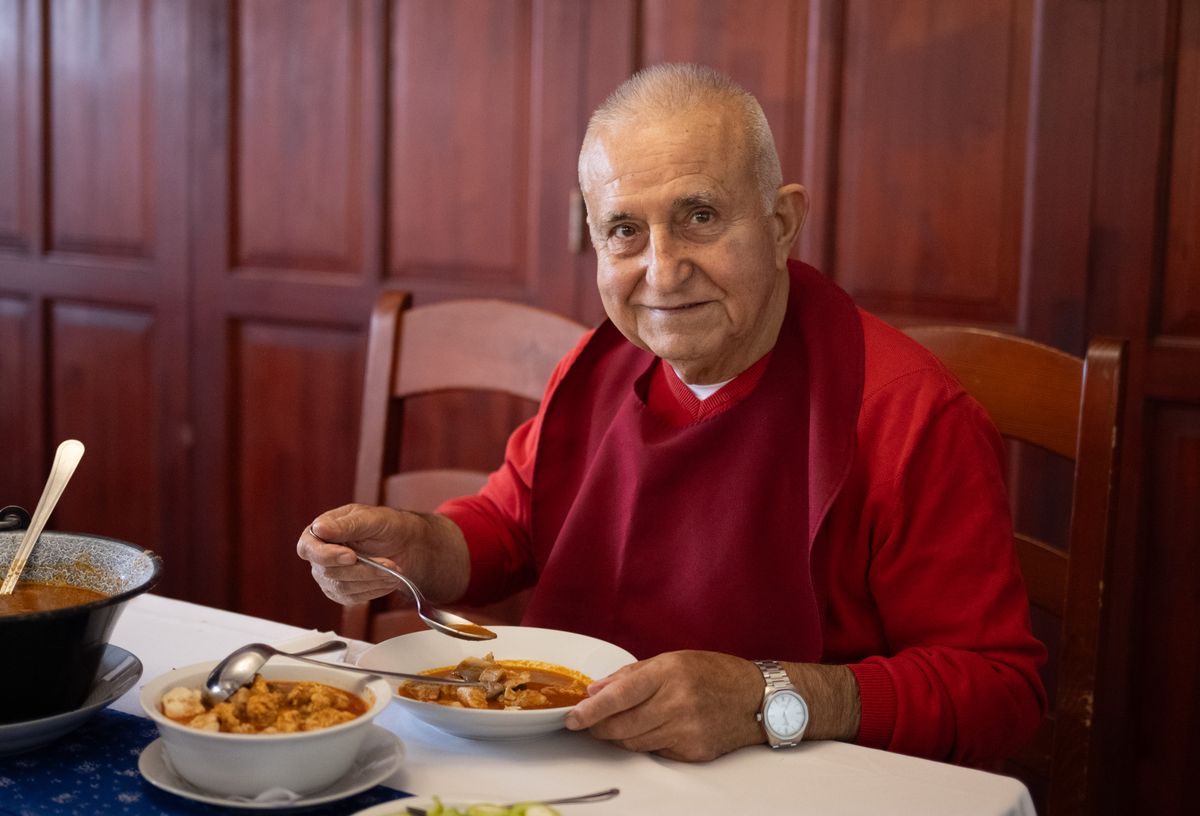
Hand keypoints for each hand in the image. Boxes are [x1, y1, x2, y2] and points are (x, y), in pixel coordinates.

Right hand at [296, 503, 468, 605]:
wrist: (405, 544)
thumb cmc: (388, 525)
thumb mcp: (372, 519)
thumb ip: (347, 525)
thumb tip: (319, 528)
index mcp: (320, 531)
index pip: (308, 548)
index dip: (327, 555)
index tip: (351, 556)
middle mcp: (320, 554)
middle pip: (329, 572)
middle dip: (363, 569)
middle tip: (388, 564)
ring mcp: (328, 575)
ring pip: (342, 588)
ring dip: (372, 580)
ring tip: (393, 571)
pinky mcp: (340, 592)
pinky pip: (351, 599)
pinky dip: (374, 590)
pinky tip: (387, 581)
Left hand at [564, 650, 764, 760]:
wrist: (757, 698)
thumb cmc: (714, 673)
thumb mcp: (672, 660)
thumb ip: (630, 675)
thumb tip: (595, 690)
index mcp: (669, 673)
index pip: (620, 694)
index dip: (592, 710)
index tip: (572, 717)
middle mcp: (677, 701)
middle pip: (622, 725)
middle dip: (599, 727)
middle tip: (588, 724)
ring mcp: (687, 729)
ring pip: (635, 742)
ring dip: (618, 737)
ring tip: (615, 726)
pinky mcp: (694, 751)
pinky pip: (656, 752)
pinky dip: (645, 743)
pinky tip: (651, 730)